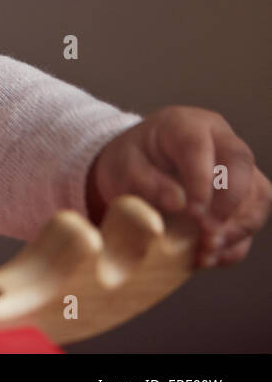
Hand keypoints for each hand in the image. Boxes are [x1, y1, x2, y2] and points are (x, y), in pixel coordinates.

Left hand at [86, 105, 270, 267]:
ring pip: (257, 193)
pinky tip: (212, 256)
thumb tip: (178, 203)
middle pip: (241, 164)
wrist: (136, 166)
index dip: (201, 180)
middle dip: (229, 203)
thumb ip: (147, 182)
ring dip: (237, 227)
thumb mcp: (124, 167)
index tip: (193, 212)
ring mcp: (236, 167)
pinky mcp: (244, 194)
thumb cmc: (130, 160)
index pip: (201, 146)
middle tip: (207, 233)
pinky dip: (236, 241)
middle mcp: (219, 140)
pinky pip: (254, 217)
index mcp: (185, 125)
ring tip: (207, 250)